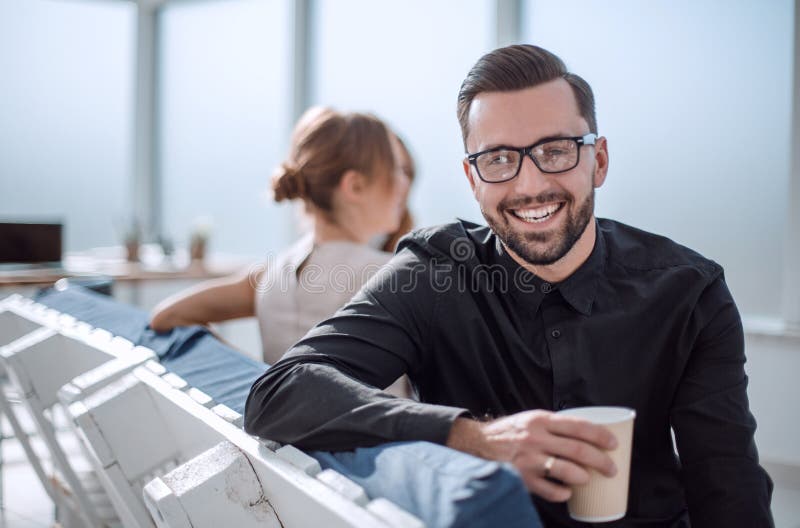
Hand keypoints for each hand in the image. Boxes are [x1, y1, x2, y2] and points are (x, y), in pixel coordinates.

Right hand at [447, 410, 617, 501]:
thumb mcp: (530, 420)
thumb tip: (585, 436)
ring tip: (588, 479)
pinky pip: (549, 489)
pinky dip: (562, 492)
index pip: (579, 426)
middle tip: (611, 469)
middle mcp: (536, 437)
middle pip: (578, 450)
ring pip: (566, 470)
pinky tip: (567, 492)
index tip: (614, 444)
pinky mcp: (522, 477)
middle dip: (601, 461)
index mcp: (541, 420)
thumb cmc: (510, 432)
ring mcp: (529, 459)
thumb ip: (554, 426)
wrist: (477, 443)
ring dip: (583, 476)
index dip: (601, 435)